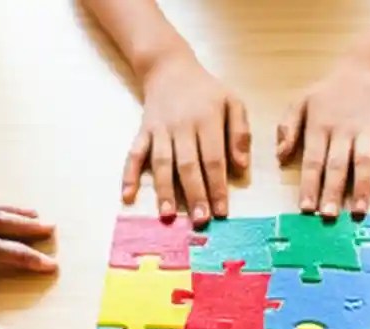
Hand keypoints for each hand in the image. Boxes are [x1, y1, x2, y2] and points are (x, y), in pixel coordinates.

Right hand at [127, 52, 249, 224]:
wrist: (169, 67)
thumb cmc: (206, 90)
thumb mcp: (233, 102)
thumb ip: (240, 132)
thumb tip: (241, 165)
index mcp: (207, 119)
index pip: (214, 159)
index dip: (218, 186)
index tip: (221, 212)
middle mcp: (182, 126)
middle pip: (188, 165)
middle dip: (194, 195)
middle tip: (199, 220)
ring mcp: (159, 129)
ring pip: (162, 163)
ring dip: (164, 190)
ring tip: (167, 215)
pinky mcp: (143, 131)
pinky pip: (134, 154)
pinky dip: (129, 174)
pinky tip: (127, 195)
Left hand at [277, 58, 369, 215]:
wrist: (368, 70)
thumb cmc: (330, 92)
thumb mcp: (301, 101)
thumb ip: (287, 127)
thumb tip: (279, 155)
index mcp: (320, 126)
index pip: (313, 160)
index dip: (309, 185)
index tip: (306, 208)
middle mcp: (343, 131)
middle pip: (337, 165)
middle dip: (333, 192)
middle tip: (328, 216)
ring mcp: (367, 132)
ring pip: (363, 163)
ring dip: (361, 189)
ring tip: (357, 212)